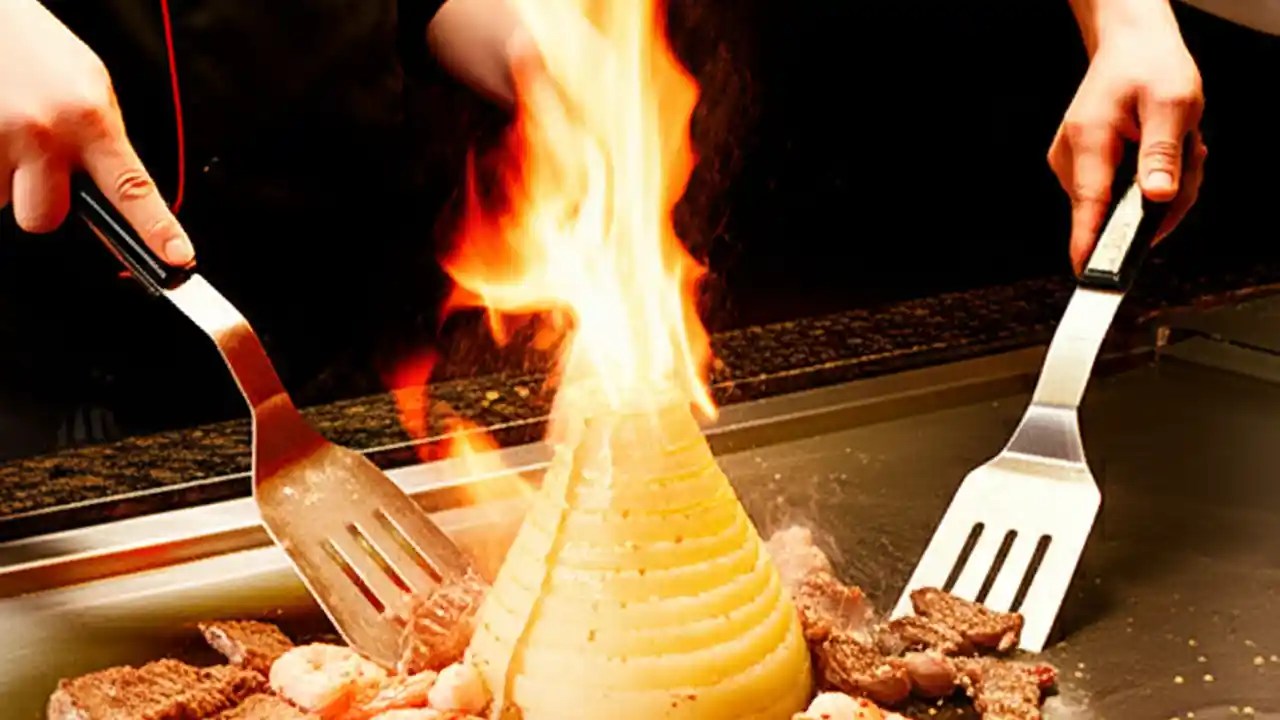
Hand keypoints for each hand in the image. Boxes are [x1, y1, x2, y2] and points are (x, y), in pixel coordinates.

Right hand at [0, 0, 192, 264]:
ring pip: (2, 201)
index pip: (132, 188)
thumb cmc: (37, 51)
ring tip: (7, 132)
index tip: (178, 257)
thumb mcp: (91, 88)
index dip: (157, 229)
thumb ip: (104, 142)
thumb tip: (118, 196)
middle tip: (36, 164)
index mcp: (89, 120)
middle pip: (43, 219)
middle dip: (40, 201)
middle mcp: (42, 134)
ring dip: (5, 178)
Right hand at [1049, 16, 1206, 272]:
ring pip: (1124, 205)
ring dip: (1163, 187)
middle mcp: (1071, 158)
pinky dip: (1151, 181)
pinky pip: (1122, 195)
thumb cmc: (1148, 67)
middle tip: (1190, 157)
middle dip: (1164, 200)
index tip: (1089, 277)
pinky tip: (1162, 153)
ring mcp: (1074, 165)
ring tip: (1179, 146)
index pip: (1088, 206)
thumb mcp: (1173, 103)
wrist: (1129, 48)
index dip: (1090, 246)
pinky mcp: (1083, 170)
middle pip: (1117, 211)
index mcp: (1089, 141)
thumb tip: (1156, 198)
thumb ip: (1164, 153)